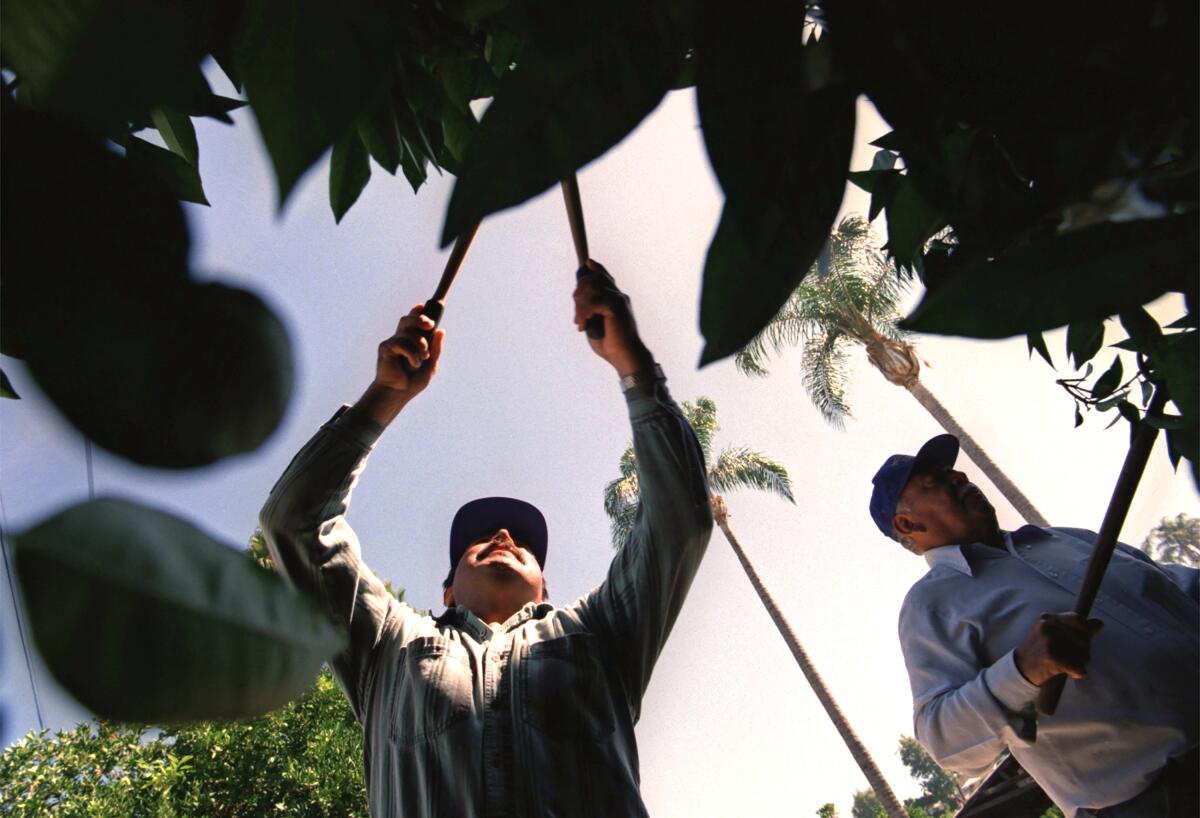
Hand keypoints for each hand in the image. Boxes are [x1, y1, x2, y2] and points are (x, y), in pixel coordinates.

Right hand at [358, 304, 443, 425]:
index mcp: (410, 342)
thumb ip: (436, 349)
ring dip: (420, 343)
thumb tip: (441, 331)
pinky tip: (413, 363)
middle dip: (419, 319)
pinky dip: (412, 353)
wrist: (397, 394)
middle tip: (429, 325)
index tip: (422, 306)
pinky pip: (401, 343)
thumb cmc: (412, 382)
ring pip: (407, 331)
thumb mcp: (430, 365)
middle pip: (407, 319)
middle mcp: (400, 339)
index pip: (412, 321)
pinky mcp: (385, 348)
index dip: (416, 312)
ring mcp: (392, 343)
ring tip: (422, 358)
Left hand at [572, 261, 653, 375]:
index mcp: (616, 298)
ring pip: (590, 289)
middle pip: (592, 280)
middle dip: (579, 295)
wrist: (625, 355)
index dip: (596, 268)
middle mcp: (618, 295)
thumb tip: (578, 298)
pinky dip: (583, 314)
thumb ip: (590, 309)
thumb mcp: (596, 323)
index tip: (587, 263)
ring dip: (580, 307)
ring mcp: (618, 299)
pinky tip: (584, 326)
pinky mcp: (615, 306)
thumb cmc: (611, 344)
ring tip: (580, 324)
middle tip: (577, 317)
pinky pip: (592, 301)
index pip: (605, 276)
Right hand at [1014, 612, 1103, 685]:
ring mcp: (1050, 642)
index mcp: (1047, 619)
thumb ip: (1076, 626)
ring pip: (1084, 653)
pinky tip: (1071, 672)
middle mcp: (1048, 627)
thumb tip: (1100, 622)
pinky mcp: (1052, 658)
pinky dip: (1079, 672)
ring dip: (1081, 662)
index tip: (1082, 639)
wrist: (1020, 669)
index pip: (1078, 619)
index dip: (1086, 630)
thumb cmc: (1039, 649)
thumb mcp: (1052, 632)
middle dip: (1083, 650)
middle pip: (1084, 638)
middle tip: (1072, 656)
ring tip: (1069, 665)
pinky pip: (1079, 667)